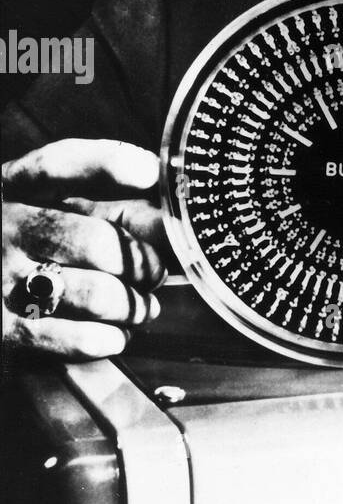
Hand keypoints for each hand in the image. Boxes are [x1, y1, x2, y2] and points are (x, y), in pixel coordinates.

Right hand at [2, 139, 166, 359]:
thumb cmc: (32, 254)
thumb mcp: (53, 214)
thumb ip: (109, 207)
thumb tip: (165, 218)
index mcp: (12, 190)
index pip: (56, 166)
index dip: (108, 164)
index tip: (150, 174)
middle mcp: (4, 229)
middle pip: (97, 242)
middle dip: (142, 263)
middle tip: (153, 273)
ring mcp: (4, 282)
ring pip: (98, 294)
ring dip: (134, 306)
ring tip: (139, 307)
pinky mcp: (8, 332)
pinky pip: (83, 338)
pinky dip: (111, 338)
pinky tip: (111, 332)